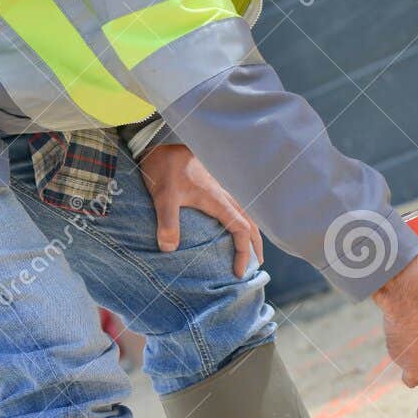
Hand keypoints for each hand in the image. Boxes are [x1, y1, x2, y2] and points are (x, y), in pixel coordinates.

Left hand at [140, 143, 263, 279]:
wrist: (161, 144)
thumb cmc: (164, 169)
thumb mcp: (163, 197)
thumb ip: (167, 222)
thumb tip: (169, 249)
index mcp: (217, 200)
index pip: (241, 229)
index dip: (244, 252)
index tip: (239, 272)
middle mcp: (224, 195)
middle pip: (250, 223)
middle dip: (255, 246)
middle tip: (256, 266)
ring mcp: (220, 189)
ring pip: (245, 214)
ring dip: (250, 233)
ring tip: (249, 249)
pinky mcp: (212, 186)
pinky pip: (235, 207)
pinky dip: (240, 221)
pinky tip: (230, 227)